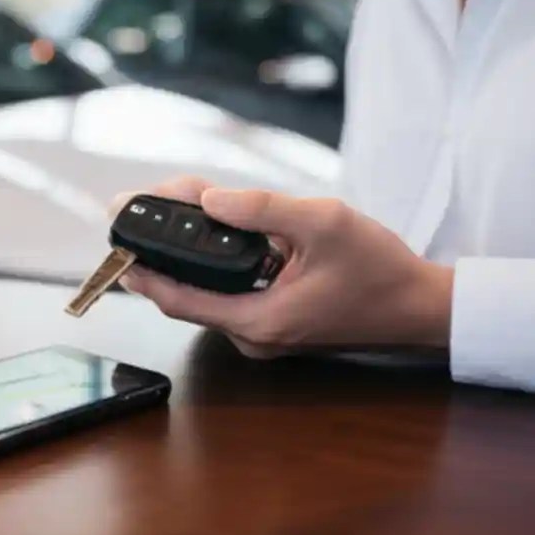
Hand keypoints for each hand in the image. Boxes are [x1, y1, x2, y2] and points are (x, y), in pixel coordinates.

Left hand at [111, 178, 454, 358]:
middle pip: (187, 291)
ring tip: (187, 200)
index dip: (141, 269)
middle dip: (167, 245)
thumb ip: (262, 209)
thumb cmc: (379, 269)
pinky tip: (222, 222)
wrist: (418, 306)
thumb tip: (209, 199)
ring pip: (207, 290)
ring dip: (193, 248)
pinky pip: (230, 291)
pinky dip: (219, 259)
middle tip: (155, 200)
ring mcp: (262, 333)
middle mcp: (252, 335)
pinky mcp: (272, 323)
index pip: (177, 298)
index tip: (116, 241)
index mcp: (258, 320)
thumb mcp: (323, 223)